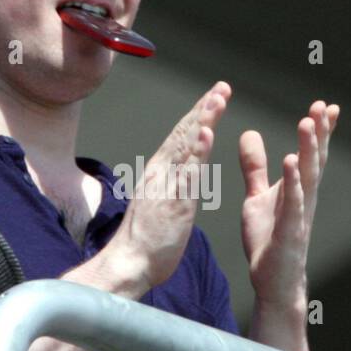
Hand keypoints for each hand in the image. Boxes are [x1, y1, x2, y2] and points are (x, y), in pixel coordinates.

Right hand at [108, 81, 230, 289]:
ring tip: (217, 99)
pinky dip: (197, 152)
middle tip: (222, 87)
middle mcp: (162, 173)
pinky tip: (206, 134)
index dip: (199, 115)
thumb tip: (177, 175)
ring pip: (187, 147)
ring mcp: (168, 186)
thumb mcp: (159, 204)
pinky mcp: (175, 204)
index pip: (182, 137)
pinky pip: (188, 174)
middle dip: (205, 108)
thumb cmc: (145, 241)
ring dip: (203, 120)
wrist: (128, 263)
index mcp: (160, 173)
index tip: (214, 96)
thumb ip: (169, 186)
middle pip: (185, 134)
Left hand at [239, 100, 339, 306]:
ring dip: (309, 148)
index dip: (320, 131)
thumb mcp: (257, 195)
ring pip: (308, 175)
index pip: (311, 153)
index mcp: (298, 188)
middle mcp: (305, 197)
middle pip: (315, 159)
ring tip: (308, 122)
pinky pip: (293, 202)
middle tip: (321, 106)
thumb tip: (249, 133)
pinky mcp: (289, 230)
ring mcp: (300, 213)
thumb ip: (254, 166)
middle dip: (319, 132)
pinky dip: (293, 181)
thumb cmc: (269, 239)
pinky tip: (291, 160)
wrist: (273, 280)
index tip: (326, 105)